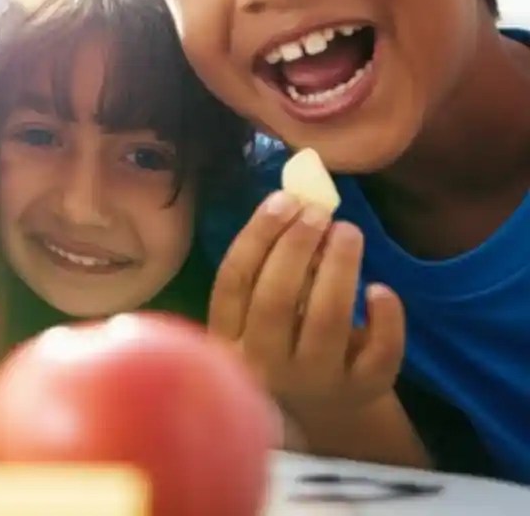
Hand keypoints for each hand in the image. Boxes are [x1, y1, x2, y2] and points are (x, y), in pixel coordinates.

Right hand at [210, 191, 405, 418]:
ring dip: (339, 267)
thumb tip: (297, 206)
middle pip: (274, 300)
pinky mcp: (361, 390)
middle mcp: (264, 365)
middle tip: (319, 212)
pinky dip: (385, 316)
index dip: (257, 236)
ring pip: (325, 320)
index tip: (283, 200)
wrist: (325, 413)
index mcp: (228, 340)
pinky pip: (378, 351)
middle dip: (296, 247)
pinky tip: (381, 289)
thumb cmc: (287, 344)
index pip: (233, 282)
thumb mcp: (263, 315)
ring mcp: (313, 382)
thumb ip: (271, 269)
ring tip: (349, 231)